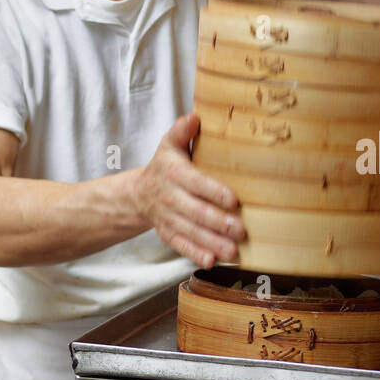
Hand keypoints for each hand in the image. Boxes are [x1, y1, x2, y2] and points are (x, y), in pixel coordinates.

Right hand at [132, 112, 244, 269]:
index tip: (234, 200)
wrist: (138, 193)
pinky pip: (181, 245)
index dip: (215, 192)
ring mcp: (168, 218)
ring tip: (233, 251)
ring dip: (212, 243)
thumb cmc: (164, 166)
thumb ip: (181, 131)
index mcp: (174, 173)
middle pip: (196, 211)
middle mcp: (170, 197)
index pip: (197, 183)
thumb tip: (195, 117)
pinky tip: (212, 261)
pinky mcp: (168, 234)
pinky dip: (195, 255)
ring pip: (191, 232)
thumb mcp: (169, 145)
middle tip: (241, 230)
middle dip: (219, 222)